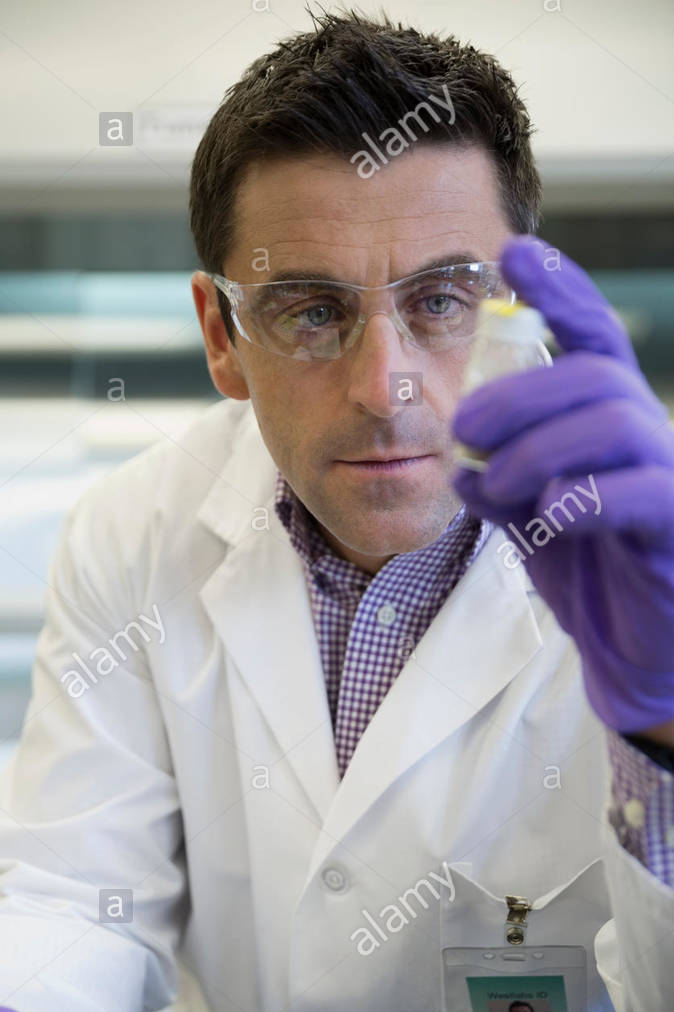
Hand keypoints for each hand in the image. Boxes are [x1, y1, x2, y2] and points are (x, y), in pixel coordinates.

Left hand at [451, 235, 673, 735]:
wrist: (637, 656)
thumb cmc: (594, 576)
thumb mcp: (533, 521)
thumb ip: (502, 486)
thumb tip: (461, 464)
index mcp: (613, 421)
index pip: (593, 338)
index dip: (561, 290)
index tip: (515, 251)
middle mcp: (651, 435)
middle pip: (593, 374)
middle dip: (520, 392)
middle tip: (463, 425)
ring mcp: (672, 477)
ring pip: (613, 421)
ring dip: (538, 447)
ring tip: (493, 482)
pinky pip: (640, 493)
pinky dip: (585, 496)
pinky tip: (547, 512)